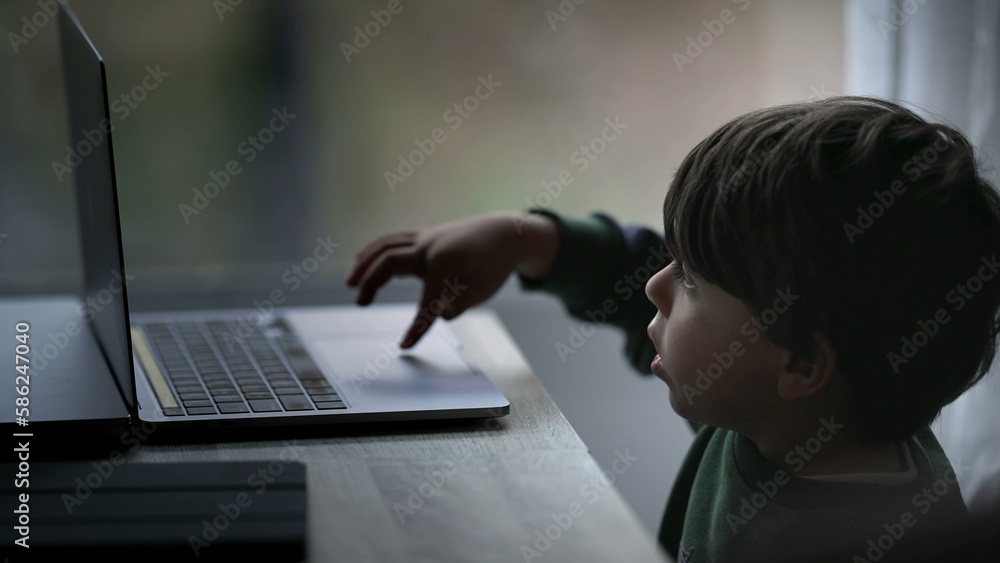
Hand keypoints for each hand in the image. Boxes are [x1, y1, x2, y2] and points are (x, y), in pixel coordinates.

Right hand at [345, 212, 554, 348]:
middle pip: (391, 261)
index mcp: (447, 263)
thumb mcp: (484, 290)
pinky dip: (375, 252)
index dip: (417, 326)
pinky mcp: (424, 238)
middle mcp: (431, 246)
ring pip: (387, 247)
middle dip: (371, 281)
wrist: (505, 233)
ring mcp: (425, 239)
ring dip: (366, 263)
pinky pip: (393, 242)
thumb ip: (460, 304)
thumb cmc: (495, 264)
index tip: (405, 346)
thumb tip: (440, 315)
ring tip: (350, 281)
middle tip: (359, 304)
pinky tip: (363, 263)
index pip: (427, 301)